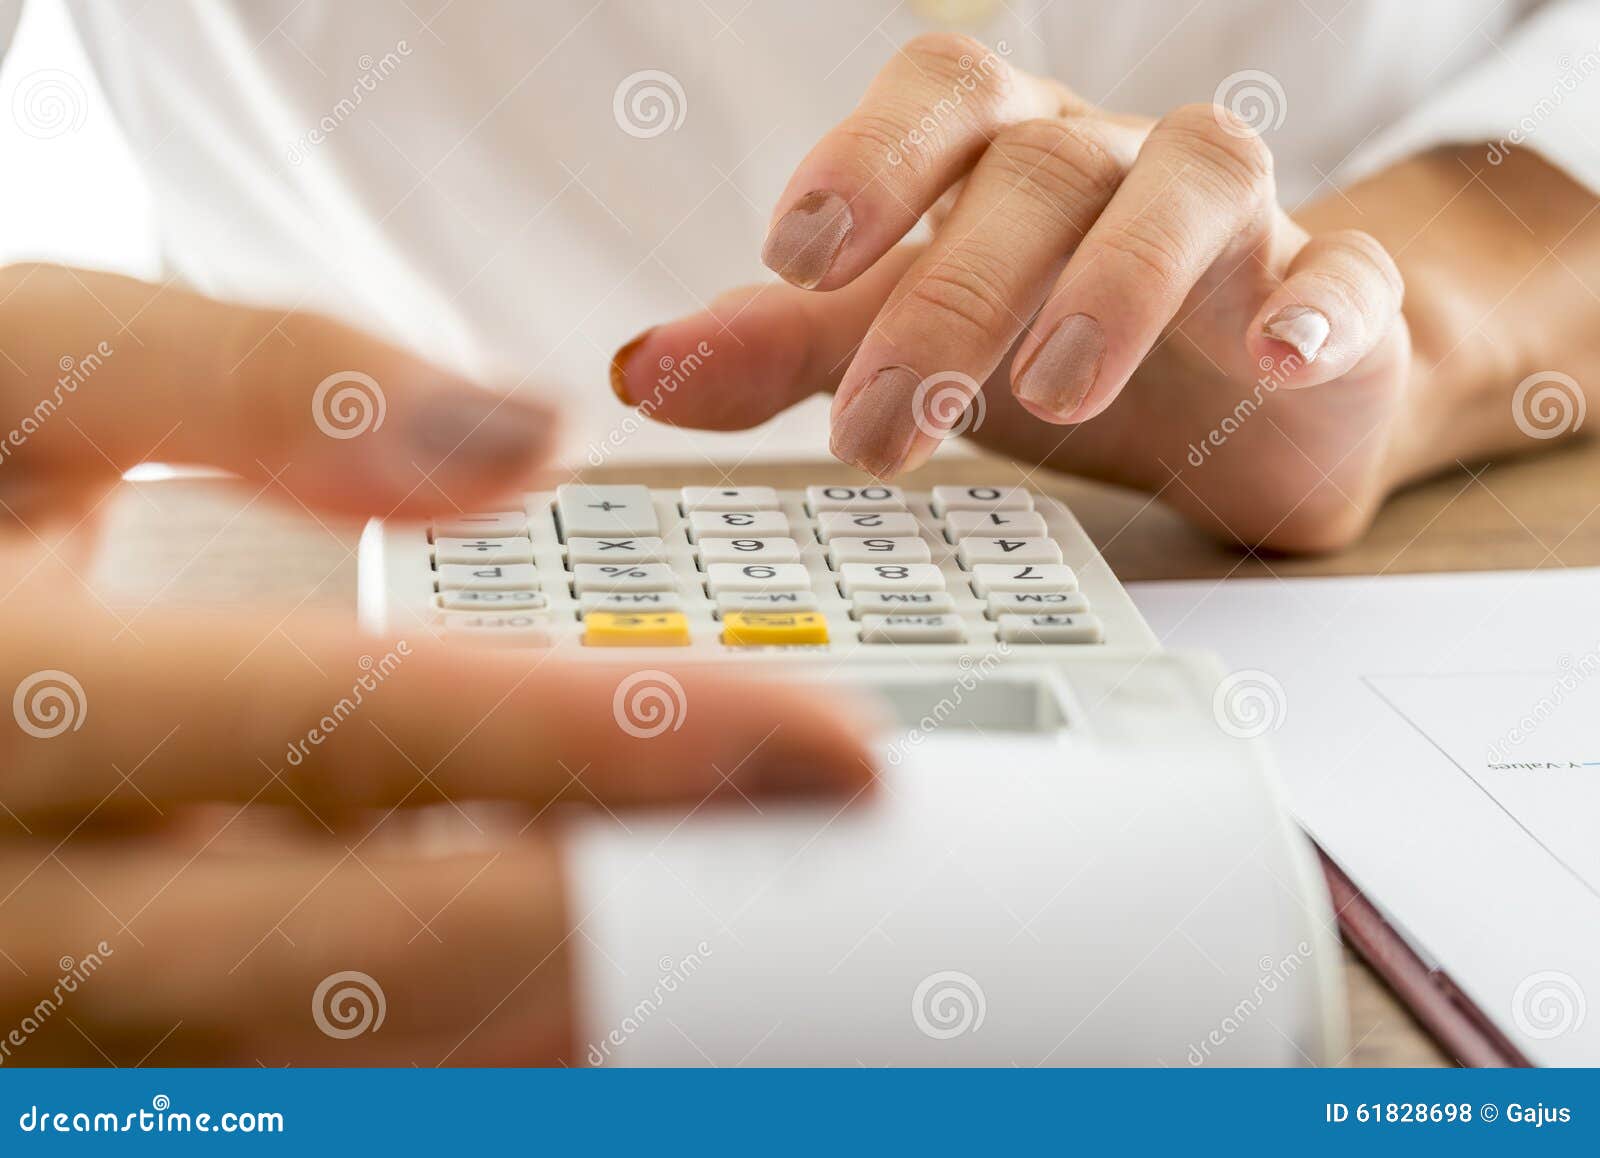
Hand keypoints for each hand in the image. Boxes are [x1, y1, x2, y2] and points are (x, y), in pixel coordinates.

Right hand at [0, 265, 874, 1063]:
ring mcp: (38, 1005)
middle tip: (814, 870)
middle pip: (356, 950)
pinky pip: (283, 1064)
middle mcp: (6, 901)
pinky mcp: (80, 1037)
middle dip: (615, 920)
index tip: (810, 747)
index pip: (352, 727)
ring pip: (324, 1049)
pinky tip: (571, 976)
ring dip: (547, 1009)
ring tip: (739, 929)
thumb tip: (514, 433)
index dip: (598, 744)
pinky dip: (445, 1032)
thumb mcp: (11, 370)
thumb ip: (249, 380)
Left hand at [611, 33, 1415, 550]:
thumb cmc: (1047, 344)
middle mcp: (1111, 161)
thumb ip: (788, 349)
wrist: (1234, 401)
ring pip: (1190, 186)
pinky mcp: (1328, 299)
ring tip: (1050, 394)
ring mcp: (1230, 223)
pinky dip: (1320, 306)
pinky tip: (1277, 353)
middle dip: (951, 297)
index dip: (868, 157)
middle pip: (1036, 171)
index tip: (793, 253)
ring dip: (1115, 283)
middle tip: (883, 432)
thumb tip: (640, 371)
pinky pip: (1345, 276)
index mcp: (1004, 153)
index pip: (939, 95)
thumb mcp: (905, 345)